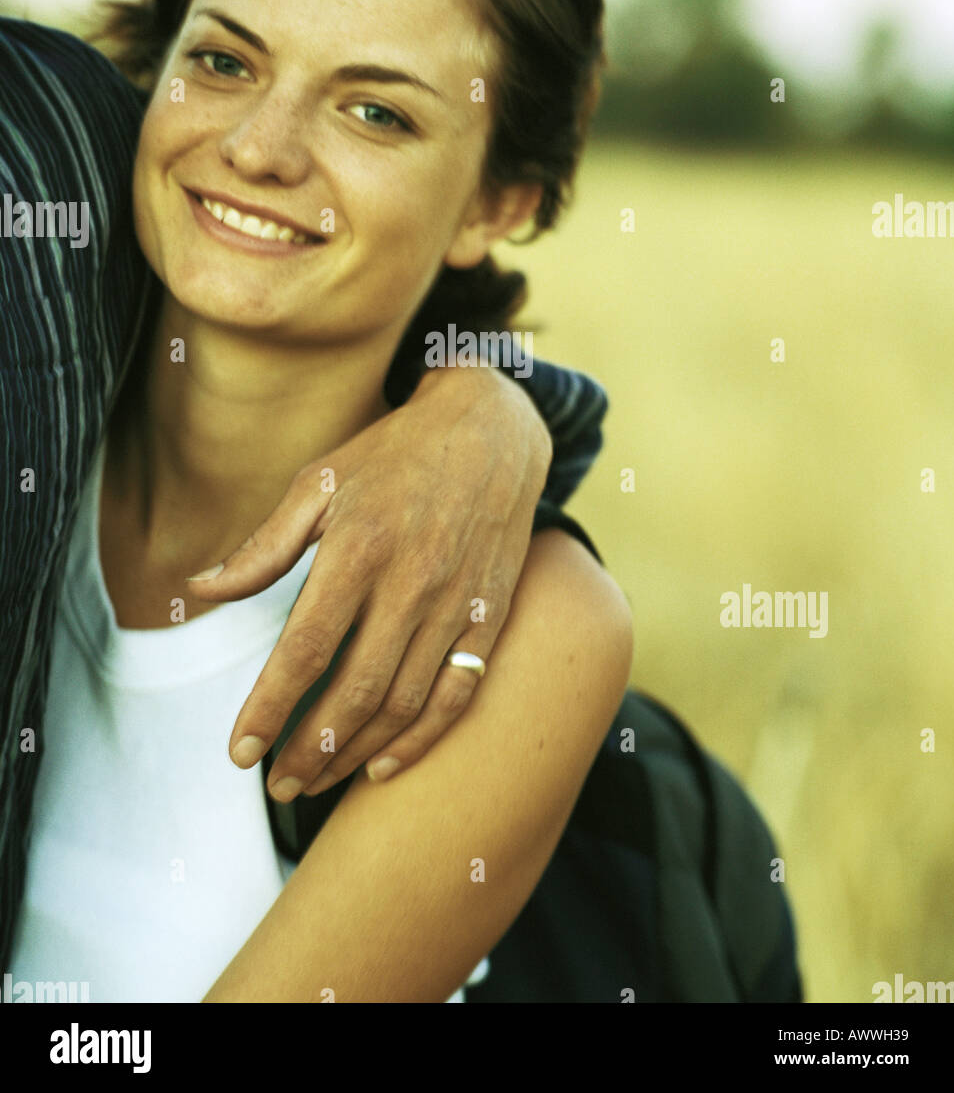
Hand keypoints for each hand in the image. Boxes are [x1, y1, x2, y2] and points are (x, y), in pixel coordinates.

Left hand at [186, 364, 551, 799]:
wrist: (492, 429)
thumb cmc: (393, 454)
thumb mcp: (319, 483)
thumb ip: (262, 547)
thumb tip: (198, 590)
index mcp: (359, 548)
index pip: (305, 650)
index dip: (269, 708)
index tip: (239, 751)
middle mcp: (411, 583)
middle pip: (355, 691)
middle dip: (309, 750)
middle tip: (276, 785)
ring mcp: (456, 604)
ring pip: (405, 703)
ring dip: (357, 753)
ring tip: (317, 781)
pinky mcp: (489, 615)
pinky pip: (457, 693)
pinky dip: (422, 739)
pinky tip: (384, 764)